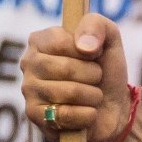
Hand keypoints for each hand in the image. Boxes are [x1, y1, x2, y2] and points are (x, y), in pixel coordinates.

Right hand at [22, 13, 131, 141]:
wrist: (113, 106)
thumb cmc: (105, 69)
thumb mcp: (109, 38)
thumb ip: (96, 25)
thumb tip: (84, 47)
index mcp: (40, 40)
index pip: (61, 41)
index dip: (87, 50)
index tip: (94, 55)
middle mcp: (28, 63)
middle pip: (65, 68)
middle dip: (93, 75)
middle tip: (97, 78)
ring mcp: (28, 90)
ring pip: (69, 93)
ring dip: (93, 95)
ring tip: (93, 95)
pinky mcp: (34, 116)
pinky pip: (66, 115)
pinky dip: (87, 115)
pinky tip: (87, 113)